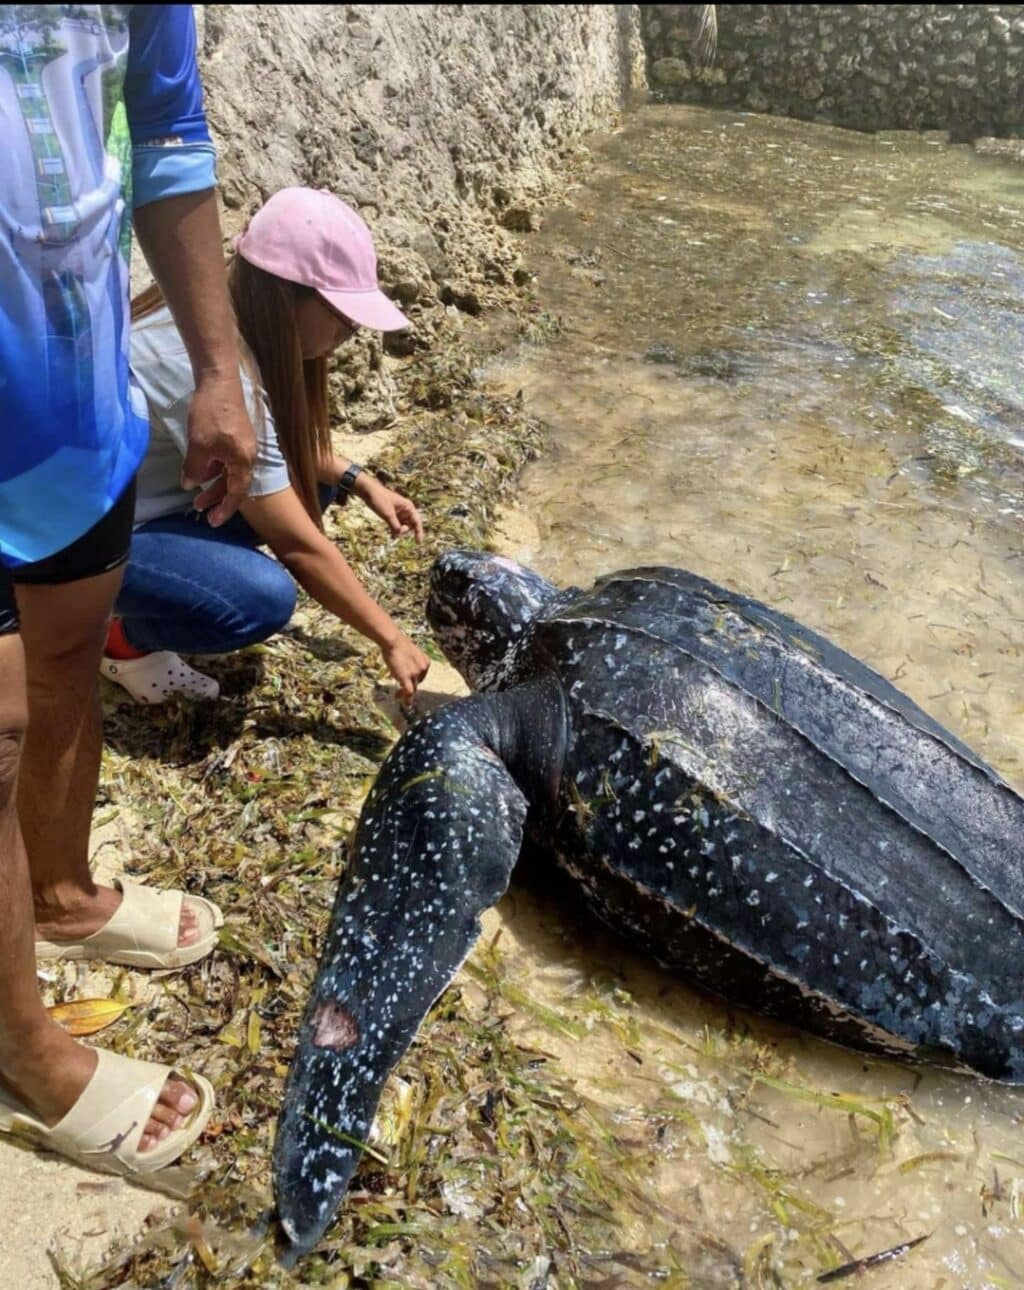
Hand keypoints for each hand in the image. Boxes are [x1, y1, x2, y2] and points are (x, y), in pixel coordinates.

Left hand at [183, 373, 257, 526]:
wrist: (219, 382)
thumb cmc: (211, 415)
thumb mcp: (198, 447)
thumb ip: (195, 469)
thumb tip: (190, 484)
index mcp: (242, 462)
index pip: (236, 493)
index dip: (224, 509)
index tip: (212, 521)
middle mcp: (247, 456)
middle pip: (234, 484)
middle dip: (216, 497)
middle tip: (198, 509)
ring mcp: (243, 445)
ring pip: (230, 472)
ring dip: (214, 483)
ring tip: (196, 491)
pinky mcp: (236, 436)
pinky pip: (228, 460)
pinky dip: (216, 468)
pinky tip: (202, 469)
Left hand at [354, 474, 423, 543]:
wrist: (368, 491)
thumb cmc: (379, 499)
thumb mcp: (388, 514)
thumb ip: (395, 525)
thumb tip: (399, 535)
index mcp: (408, 507)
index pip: (417, 521)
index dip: (418, 532)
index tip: (418, 542)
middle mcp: (405, 510)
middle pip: (410, 525)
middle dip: (405, 531)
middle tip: (397, 532)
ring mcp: (398, 513)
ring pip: (403, 526)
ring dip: (399, 531)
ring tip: (392, 535)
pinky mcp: (391, 514)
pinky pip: (396, 524)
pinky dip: (395, 530)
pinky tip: (392, 535)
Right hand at [381, 633, 429, 703]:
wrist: (394, 641)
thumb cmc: (397, 644)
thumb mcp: (408, 653)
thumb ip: (409, 661)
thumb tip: (404, 666)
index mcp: (426, 662)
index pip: (421, 675)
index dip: (413, 680)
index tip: (407, 683)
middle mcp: (423, 669)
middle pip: (417, 682)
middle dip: (409, 687)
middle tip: (399, 692)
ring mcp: (415, 674)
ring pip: (412, 688)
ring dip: (405, 694)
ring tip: (398, 697)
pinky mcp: (407, 678)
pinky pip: (409, 692)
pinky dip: (408, 699)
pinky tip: (406, 704)